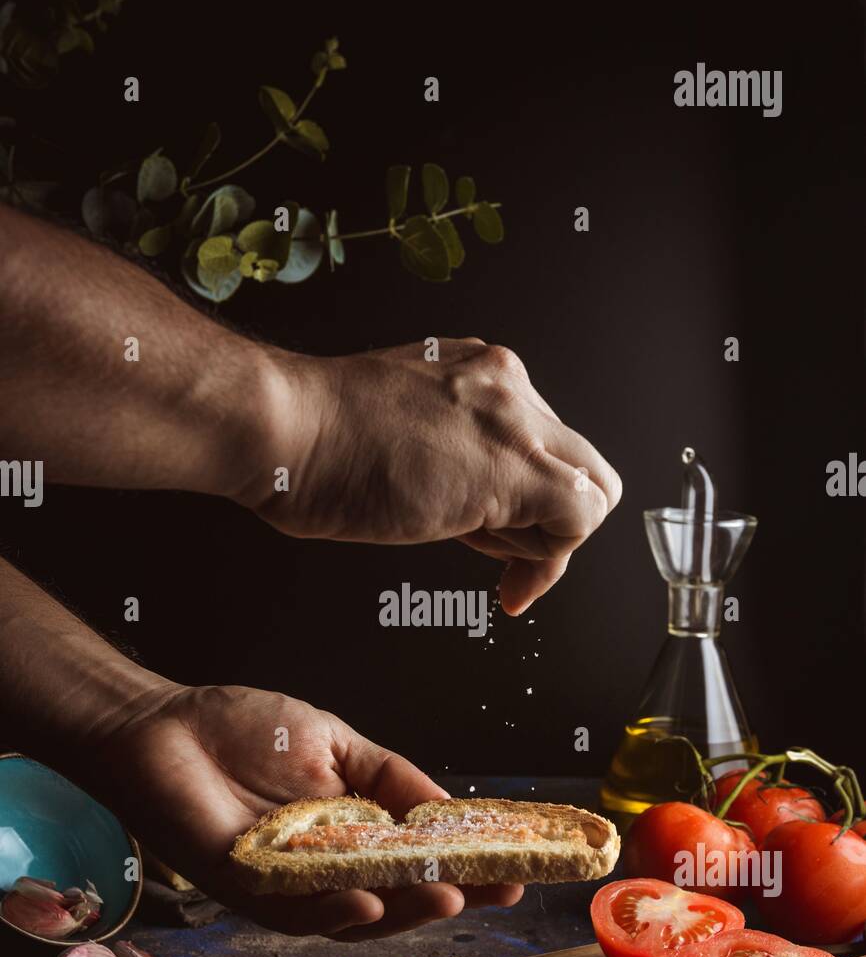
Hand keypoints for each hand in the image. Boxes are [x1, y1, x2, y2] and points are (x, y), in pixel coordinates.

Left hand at [86, 681, 523, 939]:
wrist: (164, 727)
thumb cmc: (243, 728)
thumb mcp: (337, 742)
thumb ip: (391, 775)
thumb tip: (450, 807)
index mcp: (353, 832)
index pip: (419, 860)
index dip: (467, 868)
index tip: (516, 870)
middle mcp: (327, 868)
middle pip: (397, 898)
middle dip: (450, 897)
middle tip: (497, 892)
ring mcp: (289, 886)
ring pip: (355, 916)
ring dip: (402, 912)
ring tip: (448, 898)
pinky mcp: (247, 893)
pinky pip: (296, 914)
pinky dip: (334, 912)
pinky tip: (369, 903)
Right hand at [243, 339, 621, 613]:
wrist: (286, 430)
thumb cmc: (313, 440)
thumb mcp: (400, 427)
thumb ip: (451, 449)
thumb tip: (477, 499)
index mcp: (481, 373)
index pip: (545, 443)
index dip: (533, 505)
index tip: (502, 543)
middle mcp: (510, 386)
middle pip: (580, 468)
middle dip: (550, 526)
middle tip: (508, 568)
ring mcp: (517, 423)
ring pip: (588, 494)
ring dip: (539, 544)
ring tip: (473, 551)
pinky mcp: (516, 468)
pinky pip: (581, 518)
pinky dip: (553, 564)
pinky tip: (508, 583)